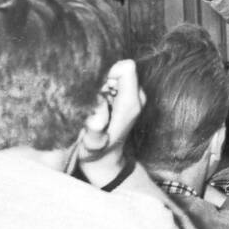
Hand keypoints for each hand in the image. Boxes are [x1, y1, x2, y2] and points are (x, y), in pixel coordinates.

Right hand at [75, 58, 143, 186]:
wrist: (104, 160)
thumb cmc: (96, 152)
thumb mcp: (92, 144)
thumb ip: (95, 129)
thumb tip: (97, 116)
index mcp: (131, 103)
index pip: (127, 68)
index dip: (109, 72)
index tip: (99, 90)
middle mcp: (136, 98)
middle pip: (120, 70)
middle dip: (103, 80)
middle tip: (97, 102)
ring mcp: (133, 98)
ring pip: (116, 75)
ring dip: (102, 87)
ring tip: (97, 106)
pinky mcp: (126, 99)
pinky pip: (114, 83)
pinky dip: (103, 90)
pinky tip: (99, 107)